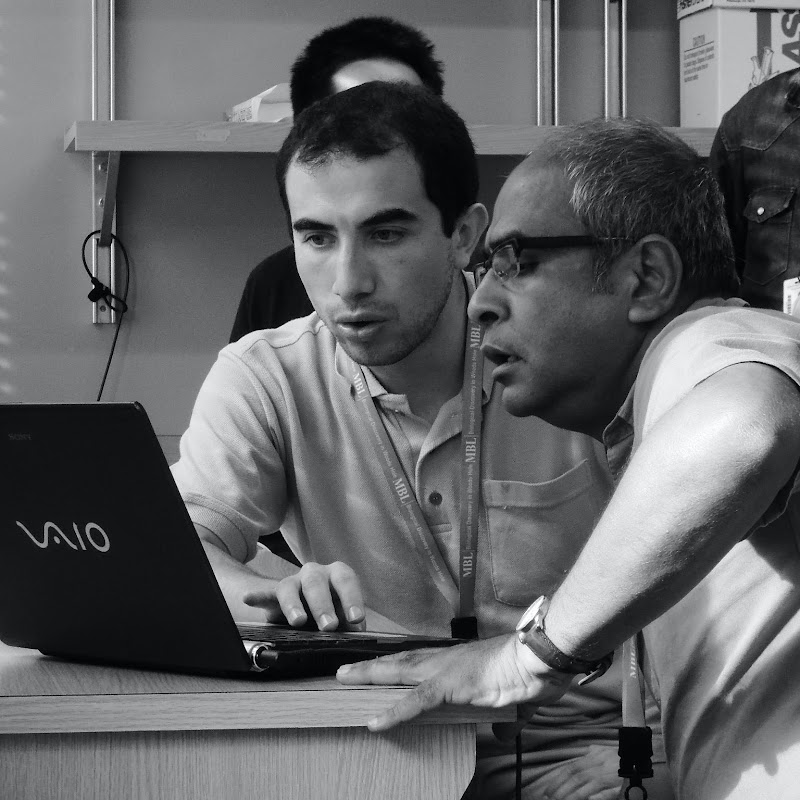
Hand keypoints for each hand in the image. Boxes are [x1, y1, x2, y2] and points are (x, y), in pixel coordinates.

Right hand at [243, 561, 365, 630]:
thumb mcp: (344, 617)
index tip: (356, 620)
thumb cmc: (333, 612)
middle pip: (316, 582)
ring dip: (294, 605)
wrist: (308, 608)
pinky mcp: (275, 594)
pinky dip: (257, 596)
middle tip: (329, 626)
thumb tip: (356, 638)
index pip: (346, 581)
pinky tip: (249, 599)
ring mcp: (294, 581)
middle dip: (323, 605)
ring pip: (290, 587)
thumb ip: (350, 625)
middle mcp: (315, 574)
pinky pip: (265, 593)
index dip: (352, 599)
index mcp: (338, 575)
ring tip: (298, 621)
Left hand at [336, 633, 573, 730]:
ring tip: (344, 678)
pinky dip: (395, 712)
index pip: (419, 662)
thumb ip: (506, 715)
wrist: (539, 657)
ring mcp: (446, 670)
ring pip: (398, 671)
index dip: (396, 665)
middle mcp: (446, 660)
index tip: (375, 667)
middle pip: (400, 661)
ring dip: (370, 675)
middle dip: (371, 666)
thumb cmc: (530, 670)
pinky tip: (376, 721)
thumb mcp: (515, 698)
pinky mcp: (451, 684)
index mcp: (458, 662)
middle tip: (344, 669)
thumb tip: (507, 731)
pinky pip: (416, 700)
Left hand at [534, 744, 622, 799]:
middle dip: (562, 788)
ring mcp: (611, 775)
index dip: (558, 778)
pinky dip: (597, 796)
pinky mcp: (622, 786)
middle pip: (577, 776)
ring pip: (587, 785)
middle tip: (550, 797)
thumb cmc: (628, 759)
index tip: (547, 789)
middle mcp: (602, 764)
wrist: (648, 761)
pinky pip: (607, 792)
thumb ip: (596, 752)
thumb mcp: (610, 752)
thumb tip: (587, 749)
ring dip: (573, 795)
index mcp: (597, 756)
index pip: (572, 767)